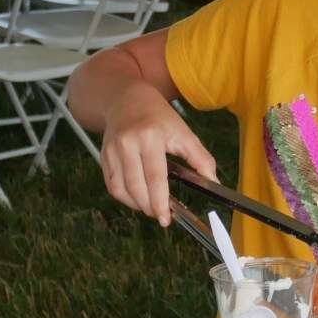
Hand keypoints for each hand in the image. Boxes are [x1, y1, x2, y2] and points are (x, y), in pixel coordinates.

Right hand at [98, 87, 216, 224]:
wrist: (126, 99)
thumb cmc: (158, 116)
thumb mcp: (183, 132)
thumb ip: (200, 158)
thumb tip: (213, 182)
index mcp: (150, 136)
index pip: (154, 176)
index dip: (160, 201)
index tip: (167, 217)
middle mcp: (127, 143)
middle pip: (137, 187)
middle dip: (150, 207)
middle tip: (163, 216)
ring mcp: (112, 151)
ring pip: (121, 190)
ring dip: (138, 205)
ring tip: (153, 208)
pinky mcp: (103, 157)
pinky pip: (112, 186)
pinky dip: (126, 198)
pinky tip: (139, 199)